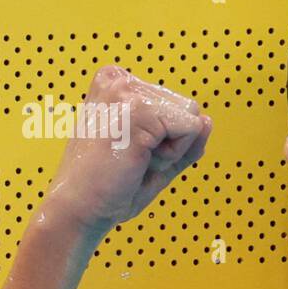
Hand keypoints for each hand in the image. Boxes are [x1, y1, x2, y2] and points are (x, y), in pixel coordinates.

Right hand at [41, 66, 211, 235]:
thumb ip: (183, 139)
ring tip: (132, 160)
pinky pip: (190, 129)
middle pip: (187, 109)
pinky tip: (136, 161)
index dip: (165, 139)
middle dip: (170, 143)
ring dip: (170, 150)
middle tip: (131, 160)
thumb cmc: (110, 187)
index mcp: (116, 83)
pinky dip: (171, 154)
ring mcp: (126, 91)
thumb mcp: (155, 158)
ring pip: (191, 119)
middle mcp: (118, 79)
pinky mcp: (137, 109)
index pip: (176, 106)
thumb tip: (207, 120)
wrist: (80, 210)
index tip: (130, 152)